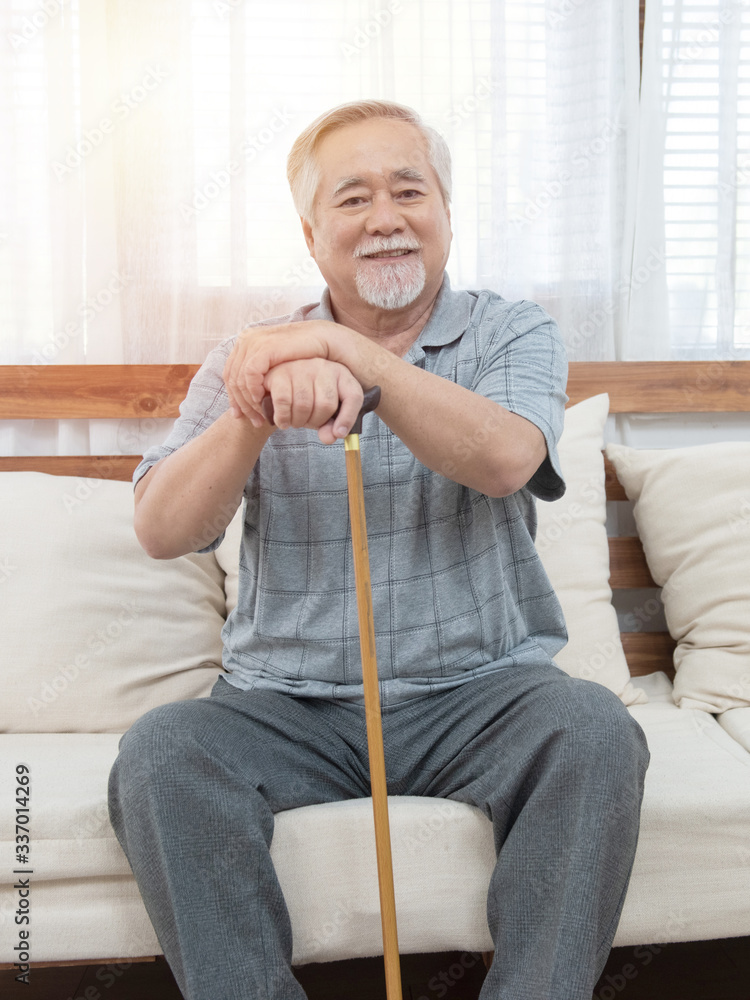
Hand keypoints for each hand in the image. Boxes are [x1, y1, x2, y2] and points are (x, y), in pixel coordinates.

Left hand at [223, 320, 353, 421]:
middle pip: (232, 377)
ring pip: (239, 378)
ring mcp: (255, 341)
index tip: (240, 417)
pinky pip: (250, 374)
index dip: (233, 397)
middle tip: (253, 421)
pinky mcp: (265, 346)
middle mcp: (246, 339)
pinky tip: (262, 401)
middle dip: (241, 403)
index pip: (230, 373)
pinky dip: (253, 390)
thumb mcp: (277, 366)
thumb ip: (261, 376)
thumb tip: (248, 398)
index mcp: (246, 341)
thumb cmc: (303, 355)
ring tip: (260, 417)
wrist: (323, 340)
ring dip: (248, 402)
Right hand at [257, 358, 363, 443]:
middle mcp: (323, 367)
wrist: (276, 385)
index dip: (348, 418)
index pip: (353, 396)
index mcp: (341, 375)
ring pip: (304, 405)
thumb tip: (329, 437)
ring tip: (294, 421)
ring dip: (297, 422)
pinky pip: (284, 401)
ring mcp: (302, 367)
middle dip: (315, 422)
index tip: (339, 433)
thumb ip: (330, 428)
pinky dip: (283, 417)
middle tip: (306, 423)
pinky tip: (283, 421)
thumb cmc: (305, 399)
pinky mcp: (280, 373)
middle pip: (326, 405)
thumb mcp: (323, 413)